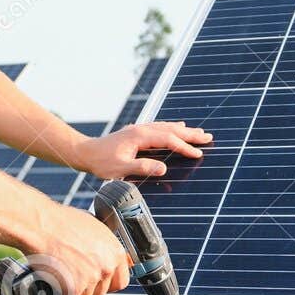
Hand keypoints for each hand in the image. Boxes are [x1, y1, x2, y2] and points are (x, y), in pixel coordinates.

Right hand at [34, 205, 130, 294]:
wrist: (40, 225)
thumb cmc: (62, 222)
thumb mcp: (95, 227)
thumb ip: (109, 247)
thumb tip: (124, 260)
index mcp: (115, 252)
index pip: (121, 281)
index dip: (108, 282)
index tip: (98, 281)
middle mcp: (106, 266)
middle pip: (101, 292)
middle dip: (88, 287)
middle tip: (73, 273)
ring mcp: (91, 278)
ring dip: (73, 290)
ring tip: (62, 272)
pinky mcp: (74, 288)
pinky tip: (55, 279)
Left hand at [76, 120, 211, 179]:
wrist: (85, 152)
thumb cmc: (101, 162)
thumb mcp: (120, 168)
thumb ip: (142, 167)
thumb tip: (163, 168)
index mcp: (140, 136)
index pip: (168, 140)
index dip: (184, 147)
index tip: (198, 154)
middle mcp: (142, 129)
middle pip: (171, 130)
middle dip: (190, 134)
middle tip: (209, 138)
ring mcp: (140, 129)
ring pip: (167, 127)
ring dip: (184, 130)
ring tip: (199, 132)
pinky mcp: (137, 133)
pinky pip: (160, 127)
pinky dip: (172, 128)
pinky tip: (178, 126)